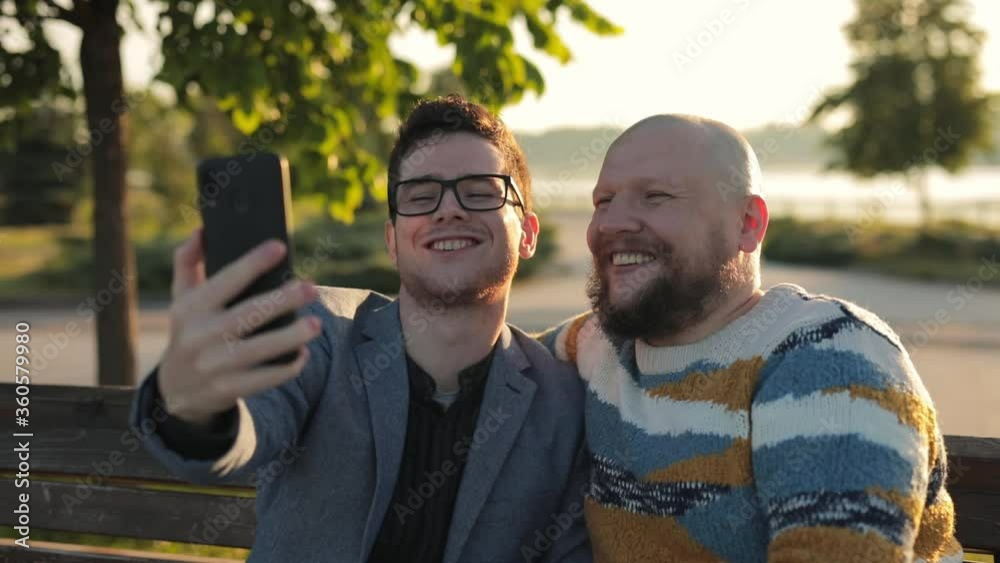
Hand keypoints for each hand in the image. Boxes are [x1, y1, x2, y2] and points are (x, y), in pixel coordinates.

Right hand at [157, 229, 321, 425]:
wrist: (175, 390)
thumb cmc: (189, 331)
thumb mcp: (181, 298)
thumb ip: (188, 262)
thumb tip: (202, 230)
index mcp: (191, 307)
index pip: (225, 280)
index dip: (252, 263)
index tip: (279, 247)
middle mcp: (201, 335)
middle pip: (248, 314)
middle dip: (282, 300)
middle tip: (310, 287)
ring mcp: (215, 364)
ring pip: (259, 349)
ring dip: (291, 336)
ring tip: (316, 323)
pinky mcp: (228, 388)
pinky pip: (264, 378)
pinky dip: (287, 366)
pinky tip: (303, 353)